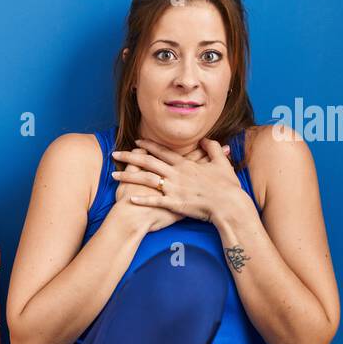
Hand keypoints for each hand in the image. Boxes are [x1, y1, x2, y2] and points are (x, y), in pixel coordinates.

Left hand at [111, 139, 232, 227]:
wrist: (229, 204)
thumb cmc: (227, 185)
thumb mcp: (221, 162)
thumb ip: (213, 148)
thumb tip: (206, 139)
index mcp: (185, 164)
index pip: (162, 151)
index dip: (148, 146)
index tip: (135, 142)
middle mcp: (176, 174)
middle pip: (147, 162)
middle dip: (129, 157)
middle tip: (115, 154)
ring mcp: (174, 189)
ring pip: (146, 180)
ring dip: (128, 177)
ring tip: (113, 176)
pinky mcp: (174, 203)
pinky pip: (154, 201)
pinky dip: (141, 200)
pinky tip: (128, 199)